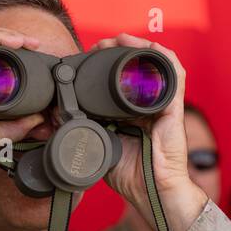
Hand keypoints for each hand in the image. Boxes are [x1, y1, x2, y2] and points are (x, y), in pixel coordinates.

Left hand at [95, 34, 207, 230]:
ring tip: (118, 39)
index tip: (84, 59)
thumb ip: (82, 132)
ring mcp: (161, 103)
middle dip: (116, 50)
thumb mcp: (99, 147)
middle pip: (134, 66)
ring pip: (153, 63)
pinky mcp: (173, 106)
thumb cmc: (131, 175)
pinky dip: (161, 56)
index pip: (117, 79)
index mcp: (130, 112)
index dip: (102, 64)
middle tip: (97, 45)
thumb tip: (56, 120)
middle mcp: (146, 104)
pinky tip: (146, 47)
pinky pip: (174, 73)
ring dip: (136, 46)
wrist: (153, 191)